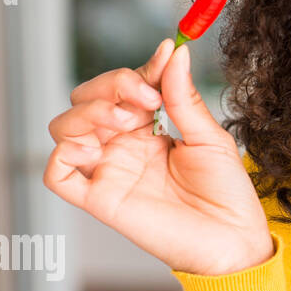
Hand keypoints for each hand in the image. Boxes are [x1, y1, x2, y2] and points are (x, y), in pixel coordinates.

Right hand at [43, 37, 273, 275]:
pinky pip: (57, 173)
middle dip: (108, 86)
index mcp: (149, 128)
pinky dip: (64, 153)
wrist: (232, 238)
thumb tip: (174, 52)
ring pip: (63, 128)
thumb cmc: (226, 191)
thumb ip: (183, 97)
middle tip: (146, 97)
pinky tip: (98, 148)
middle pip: (85, 99)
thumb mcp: (209, 136)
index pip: (124, 86)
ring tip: (123, 121)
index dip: (138, 69)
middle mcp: (123, 145)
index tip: (164, 55)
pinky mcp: (100, 199)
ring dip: (86, 113)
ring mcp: (109, 170)